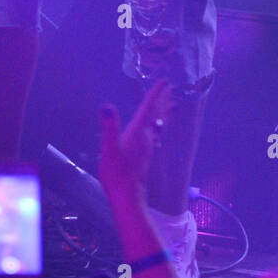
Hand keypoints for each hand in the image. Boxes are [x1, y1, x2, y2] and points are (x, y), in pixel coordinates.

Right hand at [98, 78, 173, 207]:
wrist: (127, 197)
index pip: (148, 108)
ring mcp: (146, 145)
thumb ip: (109, 128)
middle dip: (162, 99)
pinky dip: (158, 122)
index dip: (155, 94)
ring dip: (162, 110)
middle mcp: (145, 136)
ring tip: (170, 101)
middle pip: (156, 113)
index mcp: (137, 132)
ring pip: (157, 122)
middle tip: (170, 86)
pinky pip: (154, 130)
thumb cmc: (117, 174)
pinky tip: (157, 125)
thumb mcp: (109, 150)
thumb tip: (107, 106)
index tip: (164, 81)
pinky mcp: (145, 152)